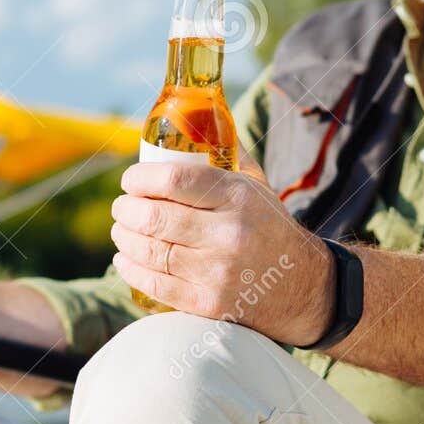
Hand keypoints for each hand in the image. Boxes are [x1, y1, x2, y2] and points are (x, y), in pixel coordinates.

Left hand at [110, 162, 333, 346]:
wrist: (302, 286)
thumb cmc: (269, 227)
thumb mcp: (257, 185)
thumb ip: (227, 153)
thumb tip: (192, 120)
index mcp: (238, 196)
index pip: (174, 179)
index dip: (140, 178)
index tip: (130, 180)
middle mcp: (228, 234)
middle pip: (154, 217)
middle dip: (126, 210)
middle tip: (122, 208)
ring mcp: (218, 272)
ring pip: (149, 251)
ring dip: (124, 239)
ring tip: (121, 231)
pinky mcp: (208, 303)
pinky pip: (155, 284)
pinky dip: (131, 269)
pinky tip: (125, 259)